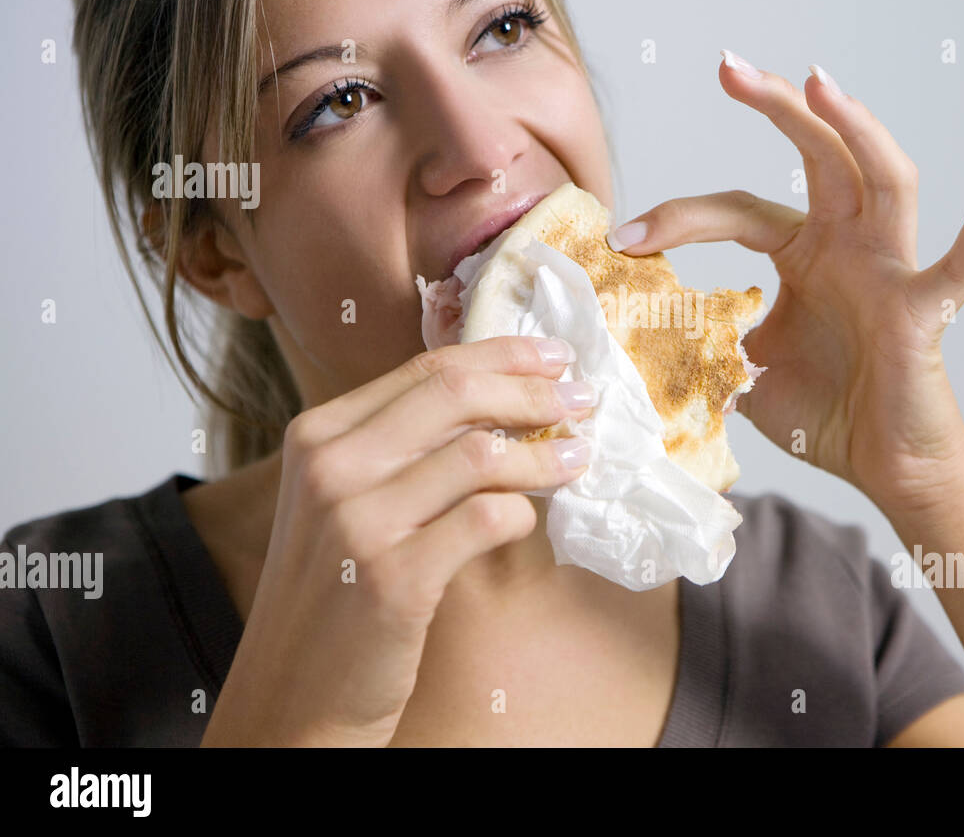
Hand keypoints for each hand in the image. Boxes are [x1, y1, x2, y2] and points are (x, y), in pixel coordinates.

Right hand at [200, 336, 594, 746]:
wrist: (290, 697)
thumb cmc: (333, 596)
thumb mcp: (344, 504)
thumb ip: (401, 449)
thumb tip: (498, 400)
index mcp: (318, 435)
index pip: (426, 368)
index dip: (502, 356)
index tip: (553, 358)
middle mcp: (331, 466)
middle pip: (457, 393)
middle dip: (534, 392)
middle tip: (582, 400)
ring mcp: (358, 521)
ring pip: (482, 454)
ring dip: (544, 456)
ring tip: (580, 459)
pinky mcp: (394, 577)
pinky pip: (487, 518)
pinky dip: (522, 512)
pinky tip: (529, 519)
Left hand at [605, 51, 963, 515]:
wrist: (883, 469)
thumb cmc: (827, 414)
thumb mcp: (745, 370)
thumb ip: (706, 345)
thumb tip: (642, 344)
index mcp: (802, 253)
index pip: (737, 211)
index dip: (680, 219)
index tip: (624, 239)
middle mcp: (848, 245)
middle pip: (818, 155)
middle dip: (775, 106)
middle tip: (727, 66)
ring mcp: (889, 268)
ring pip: (884, 179)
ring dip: (855, 128)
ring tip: (815, 82)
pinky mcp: (926, 308)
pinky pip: (962, 262)